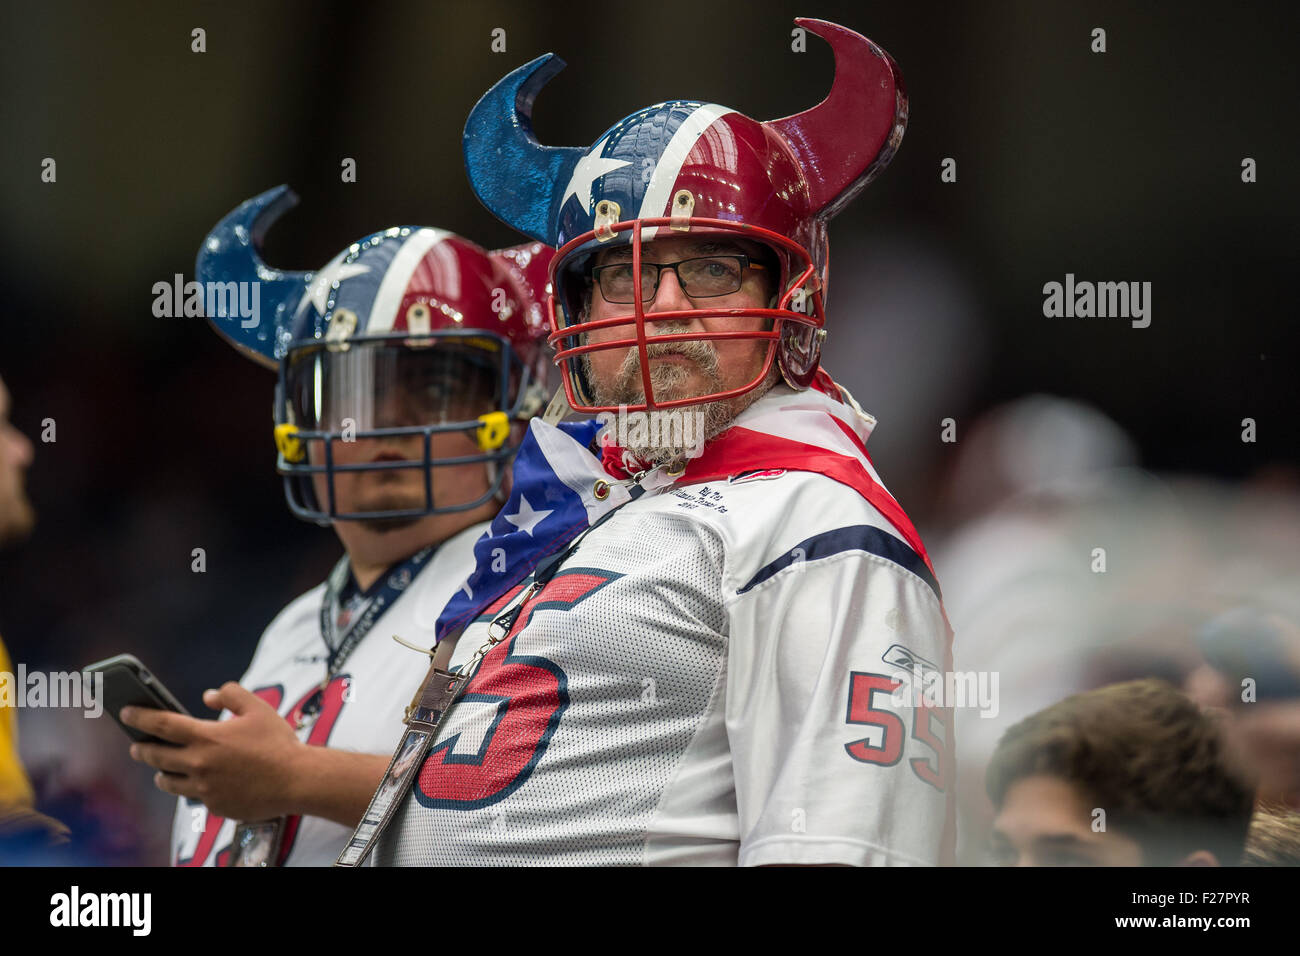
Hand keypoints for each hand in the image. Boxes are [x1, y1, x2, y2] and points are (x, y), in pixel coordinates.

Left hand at [121, 681, 305, 819]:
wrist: (296, 780)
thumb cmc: (278, 742)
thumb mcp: (258, 708)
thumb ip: (231, 695)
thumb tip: (207, 696)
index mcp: (207, 737)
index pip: (161, 724)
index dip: (140, 717)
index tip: (126, 712)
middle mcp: (199, 764)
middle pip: (156, 756)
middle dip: (142, 749)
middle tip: (136, 746)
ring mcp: (204, 789)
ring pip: (168, 782)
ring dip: (161, 772)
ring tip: (162, 769)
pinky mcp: (214, 806)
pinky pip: (193, 797)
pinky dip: (191, 787)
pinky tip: (198, 782)